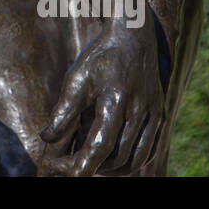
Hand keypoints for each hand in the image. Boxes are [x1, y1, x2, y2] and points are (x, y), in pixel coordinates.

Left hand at [40, 22, 163, 175]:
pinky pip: (148, 150)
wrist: (134, 36)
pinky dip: (131, 162)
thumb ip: (63, 111)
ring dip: (111, 169)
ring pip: (134, 159)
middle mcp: (138, 109)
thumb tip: (47, 139)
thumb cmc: (100, 57)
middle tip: (68, 163)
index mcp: (115, 99)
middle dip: (91, 167)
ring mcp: (153, 113)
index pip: (99, 145)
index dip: (82, 164)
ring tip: (90, 165)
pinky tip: (112, 161)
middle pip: (116, 156)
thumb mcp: (76, 78)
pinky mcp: (160, 115)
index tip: (66, 172)